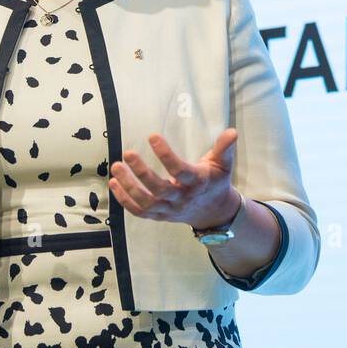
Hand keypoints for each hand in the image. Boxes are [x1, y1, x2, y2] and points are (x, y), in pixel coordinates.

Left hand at [109, 129, 240, 230]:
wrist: (213, 212)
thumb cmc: (214, 182)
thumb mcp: (222, 164)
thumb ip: (224, 148)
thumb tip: (232, 131)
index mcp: (197, 183)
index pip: (180, 170)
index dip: (166, 155)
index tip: (153, 136)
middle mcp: (182, 198)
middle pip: (158, 188)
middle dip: (141, 172)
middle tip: (127, 153)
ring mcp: (169, 209)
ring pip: (145, 202)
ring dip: (128, 186)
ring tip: (116, 167)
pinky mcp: (159, 216)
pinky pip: (139, 212)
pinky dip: (125, 200)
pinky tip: (114, 184)